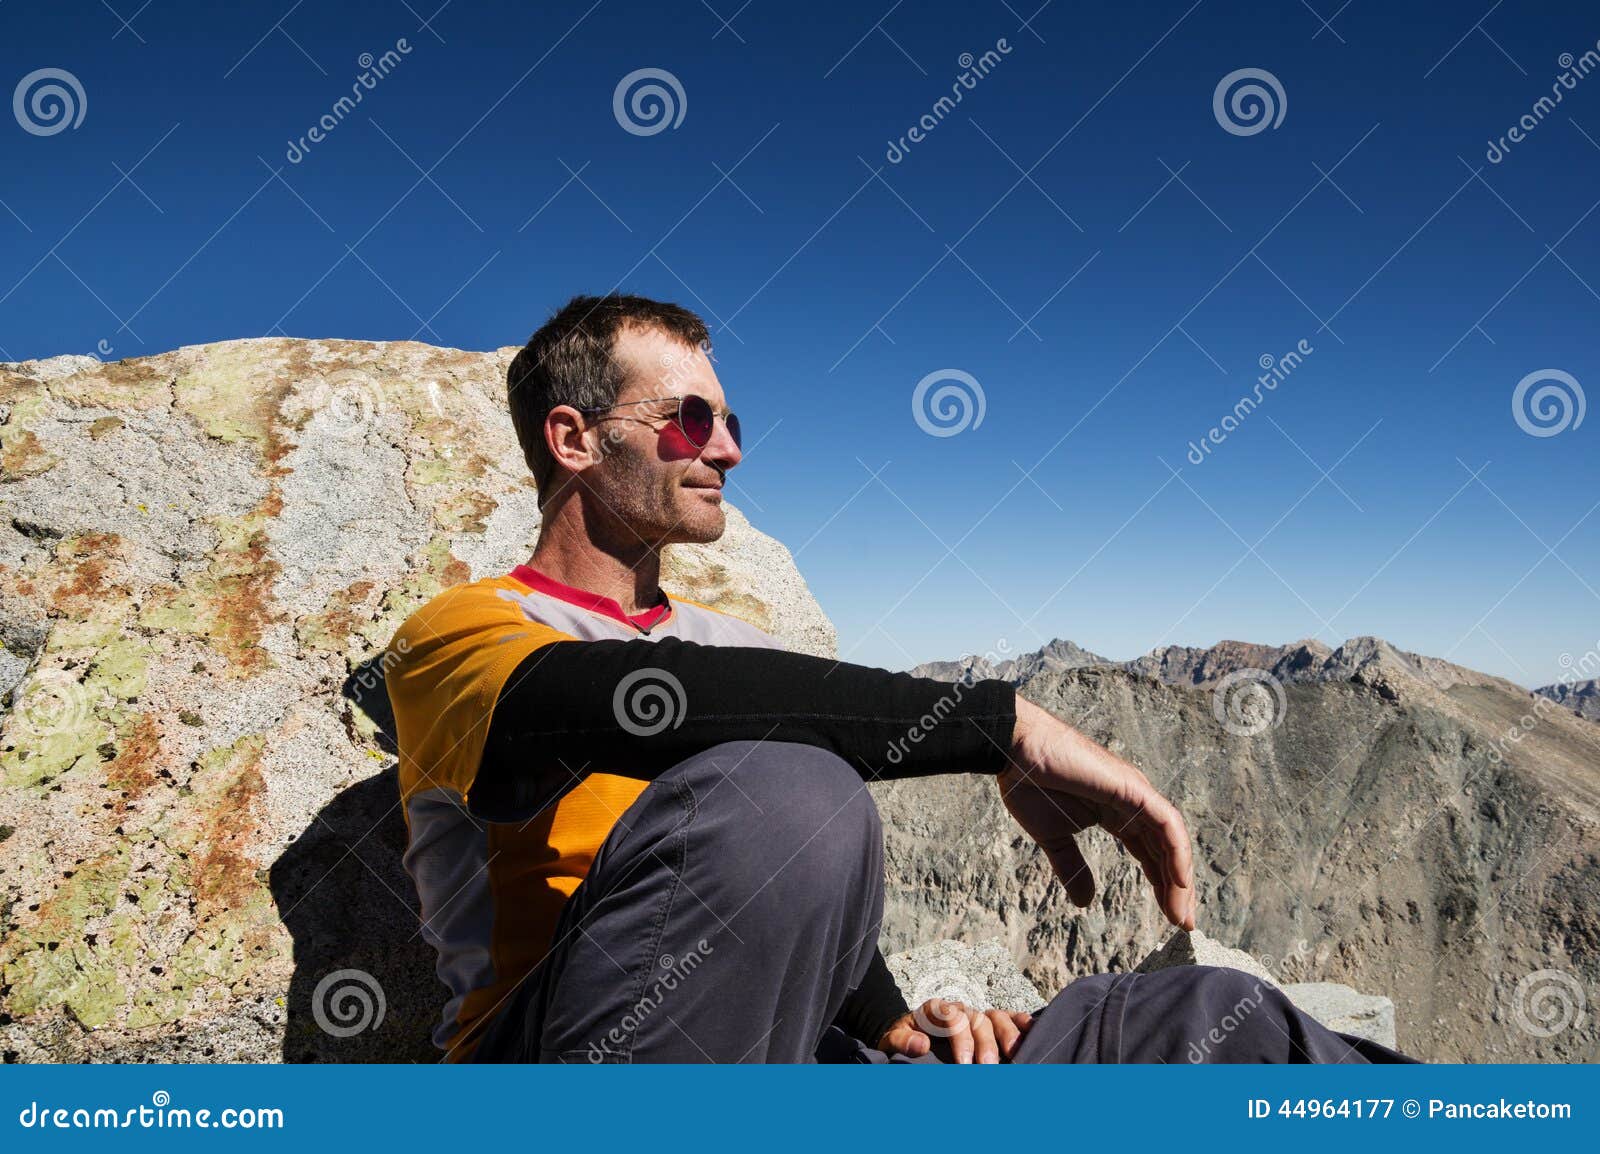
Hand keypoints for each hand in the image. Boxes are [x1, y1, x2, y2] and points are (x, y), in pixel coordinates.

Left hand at [878, 998, 1034, 1063]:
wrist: (909, 1036)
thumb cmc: (904, 1039)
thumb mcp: (892, 1039)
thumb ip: (902, 1040)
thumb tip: (922, 1044)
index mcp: (935, 1010)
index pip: (953, 1017)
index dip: (961, 1039)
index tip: (964, 1064)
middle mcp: (959, 1010)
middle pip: (977, 1020)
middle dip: (985, 1045)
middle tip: (988, 1068)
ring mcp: (975, 1016)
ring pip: (996, 1017)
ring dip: (1007, 1035)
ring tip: (1015, 1055)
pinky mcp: (988, 1024)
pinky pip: (1008, 1017)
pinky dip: (1021, 1021)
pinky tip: (1033, 1031)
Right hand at [1003, 695, 1196, 929]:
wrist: (1016, 751)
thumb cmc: (1030, 785)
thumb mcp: (1055, 839)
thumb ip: (1073, 868)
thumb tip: (1085, 903)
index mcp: (1117, 814)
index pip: (1150, 854)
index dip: (1163, 885)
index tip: (1171, 917)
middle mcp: (1134, 804)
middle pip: (1166, 851)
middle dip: (1178, 888)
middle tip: (1184, 923)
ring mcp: (1136, 794)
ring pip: (1172, 840)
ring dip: (1180, 878)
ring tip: (1182, 912)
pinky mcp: (1132, 789)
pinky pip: (1166, 823)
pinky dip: (1177, 852)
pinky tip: (1180, 880)